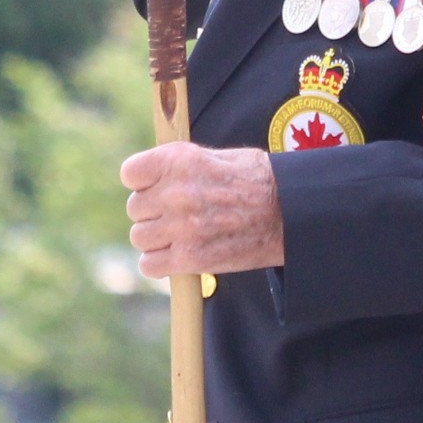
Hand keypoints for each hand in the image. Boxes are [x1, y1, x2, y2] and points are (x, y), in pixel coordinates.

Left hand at [121, 143, 283, 277]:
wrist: (291, 212)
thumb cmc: (258, 181)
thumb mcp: (218, 157)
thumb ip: (180, 167)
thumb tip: (150, 178)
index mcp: (181, 159)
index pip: (130, 173)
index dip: (143, 181)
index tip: (156, 186)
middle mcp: (176, 191)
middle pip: (135, 208)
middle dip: (152, 211)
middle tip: (177, 213)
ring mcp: (181, 227)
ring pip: (139, 237)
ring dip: (156, 238)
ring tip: (181, 233)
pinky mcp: (189, 258)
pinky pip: (149, 265)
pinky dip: (160, 263)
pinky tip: (179, 254)